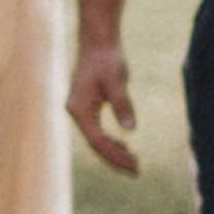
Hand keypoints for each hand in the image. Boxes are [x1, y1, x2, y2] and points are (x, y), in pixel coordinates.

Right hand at [67, 29, 142, 175]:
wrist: (97, 42)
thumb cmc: (107, 59)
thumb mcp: (117, 81)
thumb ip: (123, 105)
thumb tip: (130, 131)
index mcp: (80, 109)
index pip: (98, 141)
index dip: (116, 155)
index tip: (136, 165)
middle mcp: (76, 113)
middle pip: (95, 145)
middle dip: (115, 159)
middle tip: (137, 171)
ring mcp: (79, 110)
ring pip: (95, 140)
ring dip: (113, 152)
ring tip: (134, 161)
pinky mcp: (86, 107)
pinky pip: (96, 131)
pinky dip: (110, 141)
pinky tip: (123, 144)